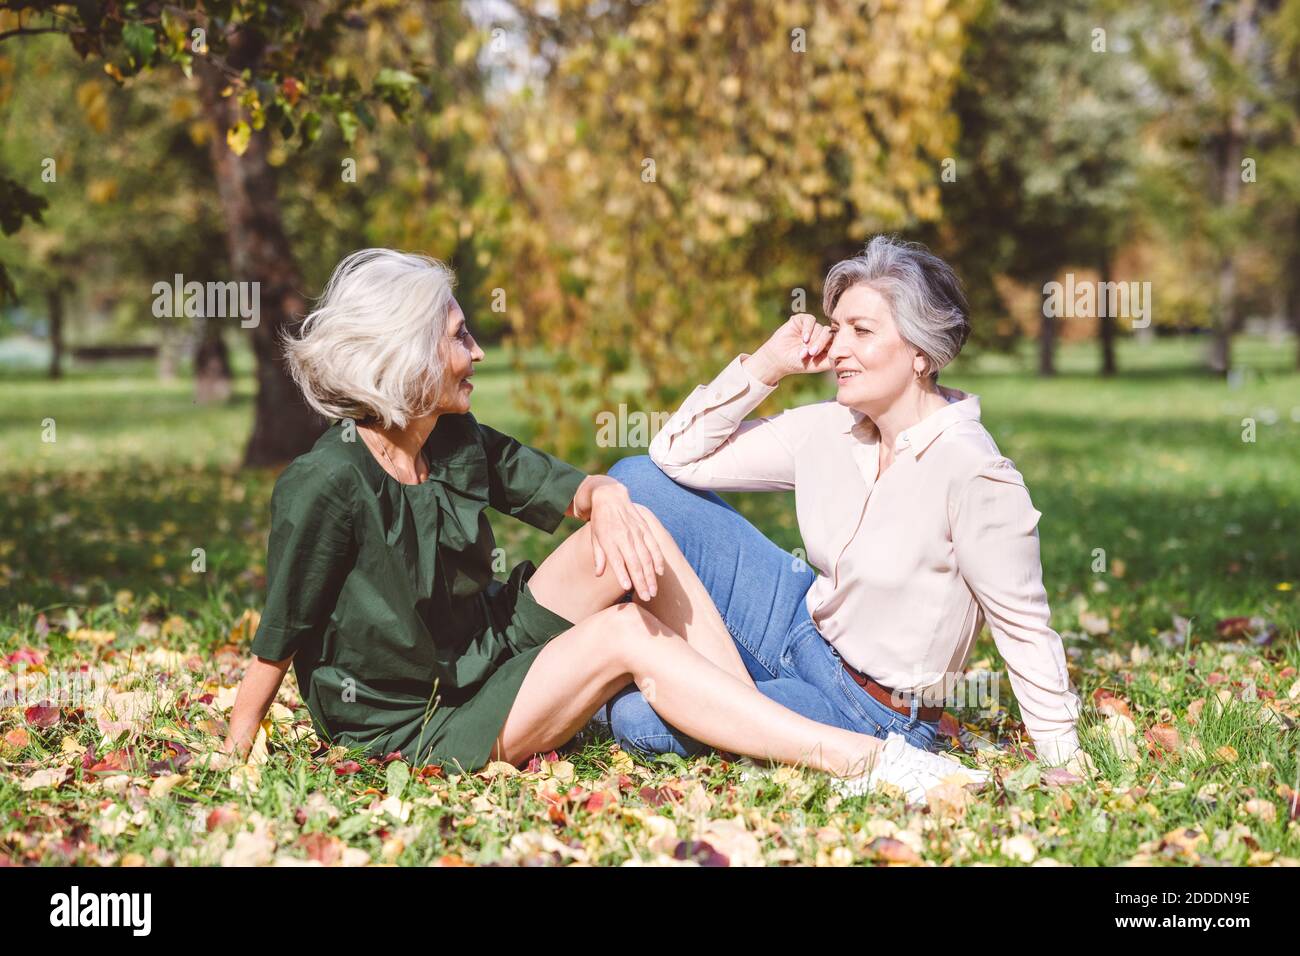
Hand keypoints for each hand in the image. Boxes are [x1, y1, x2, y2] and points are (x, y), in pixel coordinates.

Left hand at [585, 478, 665, 600]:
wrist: (610, 496)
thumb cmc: (600, 521)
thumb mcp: (594, 537)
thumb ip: (598, 556)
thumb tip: (598, 573)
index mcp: (609, 539)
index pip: (616, 560)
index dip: (622, 574)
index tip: (627, 588)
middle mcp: (624, 536)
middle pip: (634, 562)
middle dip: (641, 581)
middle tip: (646, 597)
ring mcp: (636, 532)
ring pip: (646, 557)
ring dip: (651, 576)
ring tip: (653, 591)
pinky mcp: (645, 529)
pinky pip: (654, 546)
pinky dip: (658, 560)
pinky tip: (660, 572)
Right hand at [745, 313, 834, 384]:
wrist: (778, 359)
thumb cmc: (798, 363)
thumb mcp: (817, 365)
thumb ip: (831, 360)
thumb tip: (847, 353)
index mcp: (825, 344)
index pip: (835, 340)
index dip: (830, 347)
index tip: (820, 357)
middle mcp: (819, 334)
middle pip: (828, 333)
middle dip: (820, 344)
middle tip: (812, 353)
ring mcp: (811, 326)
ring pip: (820, 328)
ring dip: (812, 340)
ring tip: (804, 350)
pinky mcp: (801, 320)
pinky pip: (810, 320)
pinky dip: (808, 329)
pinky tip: (804, 338)